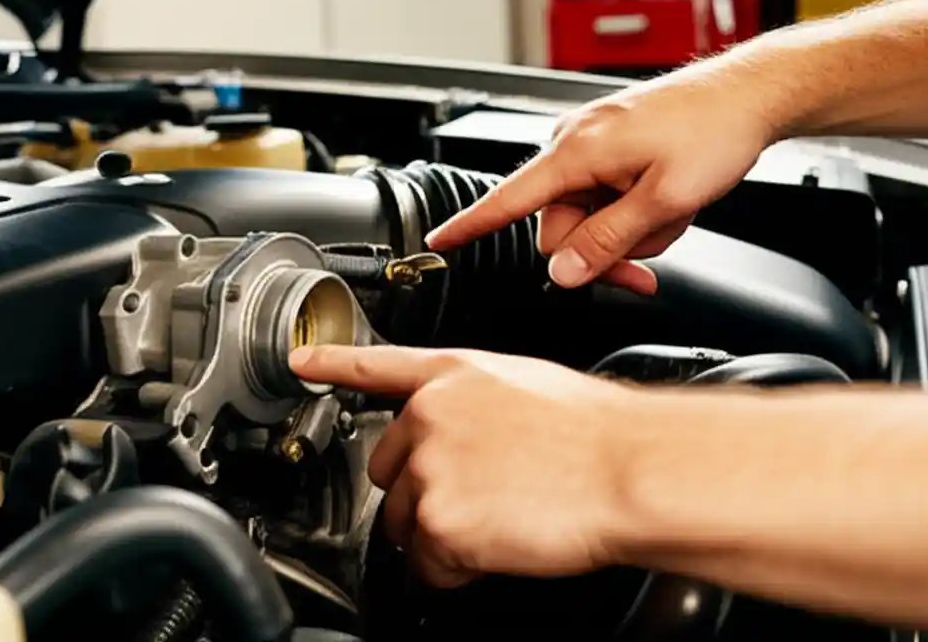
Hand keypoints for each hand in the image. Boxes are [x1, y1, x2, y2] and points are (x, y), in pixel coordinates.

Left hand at [289, 344, 635, 587]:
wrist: (628, 467)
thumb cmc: (596, 432)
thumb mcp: (526, 387)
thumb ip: (474, 405)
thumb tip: (459, 434)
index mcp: (452, 377)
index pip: (374, 366)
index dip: (330, 364)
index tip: (299, 361)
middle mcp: (429, 417)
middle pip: (389, 472)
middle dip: (423, 494)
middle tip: (481, 498)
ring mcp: (429, 469)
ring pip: (405, 524)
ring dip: (442, 534)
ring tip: (500, 518)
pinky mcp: (439, 522)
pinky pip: (428, 564)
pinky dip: (456, 567)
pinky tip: (499, 544)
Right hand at [426, 66, 779, 291]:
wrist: (750, 96)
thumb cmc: (713, 133)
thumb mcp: (664, 201)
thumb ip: (608, 241)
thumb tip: (562, 273)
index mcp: (576, 152)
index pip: (507, 200)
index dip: (471, 226)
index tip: (438, 243)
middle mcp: (574, 143)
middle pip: (561, 228)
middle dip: (602, 251)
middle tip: (647, 261)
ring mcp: (593, 144)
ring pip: (588, 218)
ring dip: (629, 232)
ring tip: (670, 213)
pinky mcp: (611, 147)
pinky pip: (606, 197)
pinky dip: (634, 212)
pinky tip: (666, 201)